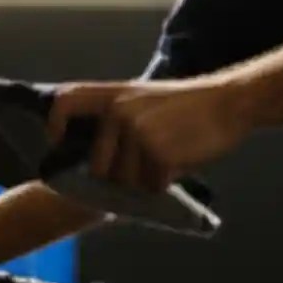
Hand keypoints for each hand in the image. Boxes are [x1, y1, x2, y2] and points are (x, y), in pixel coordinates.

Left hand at [46, 76, 250, 192]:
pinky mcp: (156, 153)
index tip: (57, 144)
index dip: (54, 126)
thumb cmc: (189, 106)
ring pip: (127, 182)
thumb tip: (95, 164)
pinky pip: (152, 186)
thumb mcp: (145, 101)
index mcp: (113, 96)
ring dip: (147, 180)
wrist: (228, 102)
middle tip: (149, 164)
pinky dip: (166, 182)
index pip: (64, 103)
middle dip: (122, 177)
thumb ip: (118, 122)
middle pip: (99, 169)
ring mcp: (136, 132)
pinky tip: (181, 161)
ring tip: (170, 155)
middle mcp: (118, 112)